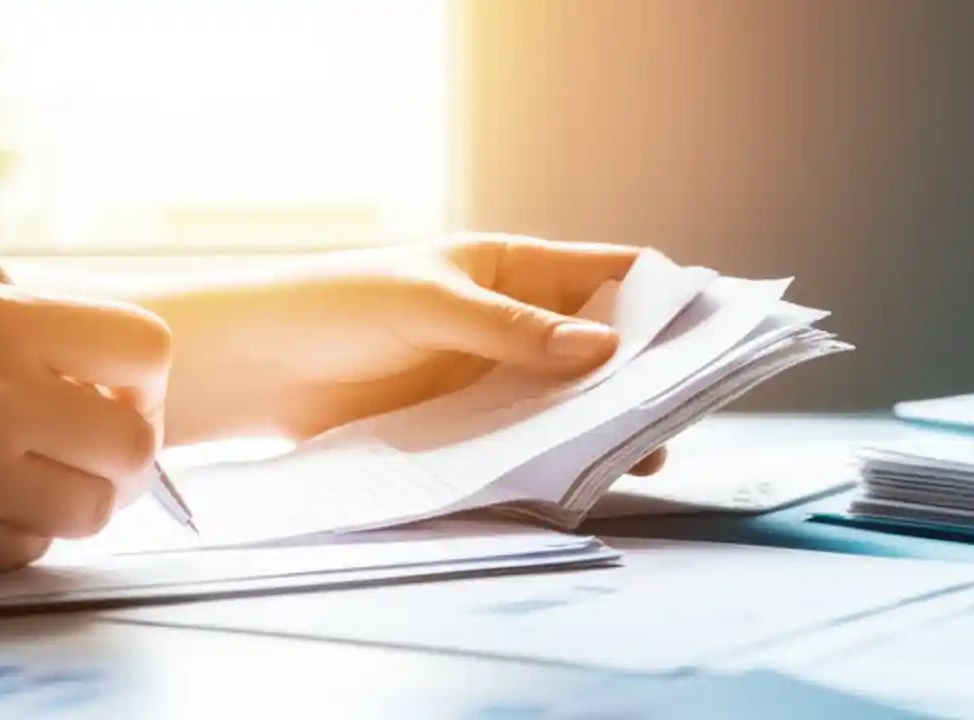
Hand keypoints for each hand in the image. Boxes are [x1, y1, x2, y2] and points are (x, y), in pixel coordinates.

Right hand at [0, 287, 169, 577]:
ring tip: (27, 473)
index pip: (145, 347)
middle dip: (126, 451)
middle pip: (136, 444)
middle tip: (90, 447)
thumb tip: (142, 394)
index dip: (143, 376)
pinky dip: (17, 530)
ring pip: (98, 508)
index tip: (116, 390)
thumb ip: (53, 343)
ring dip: (78, 495)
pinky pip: (36, 548)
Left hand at [158, 233, 665, 474]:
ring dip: (605, 421)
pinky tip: (586, 474)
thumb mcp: (432, 305)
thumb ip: (515, 331)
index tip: (712, 324)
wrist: (261, 366)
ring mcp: (491, 379)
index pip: (603, 275)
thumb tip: (607, 348)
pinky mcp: (465, 427)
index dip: (659, 294)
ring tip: (649, 450)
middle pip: (599, 346)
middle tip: (692, 402)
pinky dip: (556, 455)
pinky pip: (526, 441)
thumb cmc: (337, 306)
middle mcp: (511, 325)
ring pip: (569, 400)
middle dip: (643, 370)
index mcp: (510, 270)